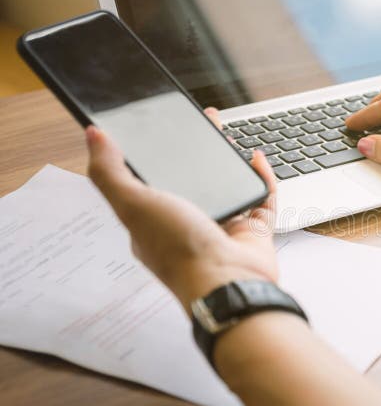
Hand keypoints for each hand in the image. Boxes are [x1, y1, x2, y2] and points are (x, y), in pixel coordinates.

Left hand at [85, 108, 279, 310]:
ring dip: (229, 160)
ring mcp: (223, 227)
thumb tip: (93, 136)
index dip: (157, 152)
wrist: (227, 282)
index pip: (153, 180)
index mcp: (156, 221)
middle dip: (198, 151)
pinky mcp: (253, 232)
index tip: (163, 127)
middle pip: (194, 180)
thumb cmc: (178, 251)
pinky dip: (261, 177)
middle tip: (202, 123)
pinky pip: (261, 199)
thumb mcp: (132, 205)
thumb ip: (109, 171)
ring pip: (228, 186)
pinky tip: (256, 159)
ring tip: (228, 136)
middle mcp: (189, 224)